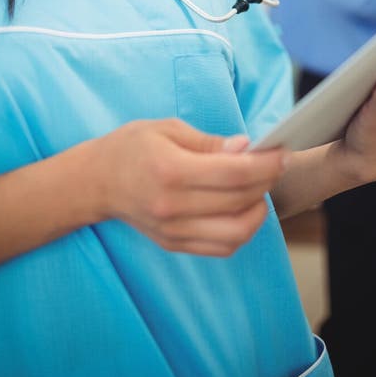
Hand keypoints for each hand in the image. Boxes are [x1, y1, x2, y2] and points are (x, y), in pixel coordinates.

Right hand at [87, 119, 286, 255]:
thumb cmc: (130, 147)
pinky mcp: (174, 244)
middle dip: (266, 182)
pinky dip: (240, 231)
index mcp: (171, 170)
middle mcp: (172, 206)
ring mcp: (173, 230)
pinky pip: (221, 247)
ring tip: (258, 189)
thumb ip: (209, 142)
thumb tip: (245, 148)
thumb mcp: (167, 129)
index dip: (265, 165)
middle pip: (239, 201)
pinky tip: (242, 209)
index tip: (281, 153)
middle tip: (273, 165)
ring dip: (257, 211)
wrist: (95, 181)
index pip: (233, 174)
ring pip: (235, 233)